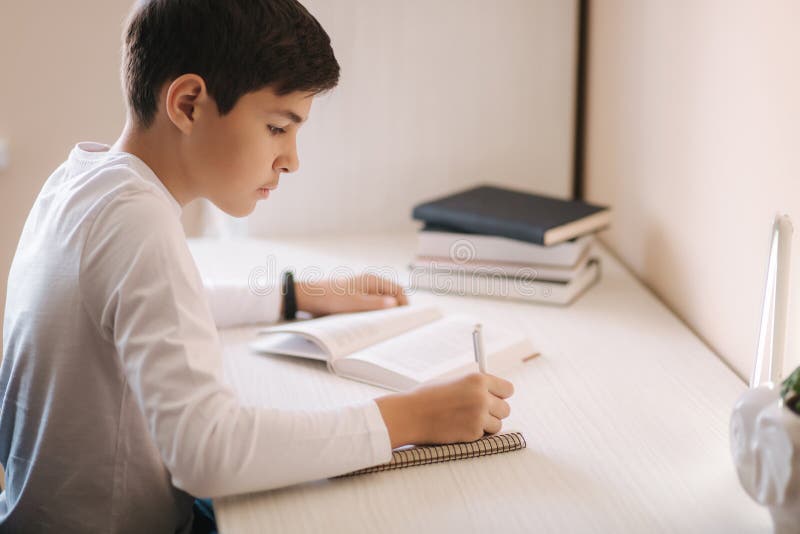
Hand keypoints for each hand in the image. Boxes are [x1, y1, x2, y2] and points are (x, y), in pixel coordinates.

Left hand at [294, 273, 407, 316]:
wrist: (310, 297)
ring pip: (381, 302)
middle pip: (391, 297)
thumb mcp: (355, 303)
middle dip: (394, 310)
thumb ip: (376, 303)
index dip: (403, 305)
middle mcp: (370, 284)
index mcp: (373, 281)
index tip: (404, 319)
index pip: (398, 291)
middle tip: (395, 326)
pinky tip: (370, 324)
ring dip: (383, 313)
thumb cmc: (331, 297)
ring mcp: (363, 290)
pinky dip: (373, 314)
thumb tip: (395, 304)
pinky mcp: (356, 298)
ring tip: (383, 326)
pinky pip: (371, 306)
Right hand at [375, 373, 514, 447]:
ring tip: (466, 420)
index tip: (495, 398)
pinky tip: (458, 427)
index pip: (507, 389)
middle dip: (494, 412)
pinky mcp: (472, 433)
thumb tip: (492, 393)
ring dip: (486, 425)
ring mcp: (478, 416)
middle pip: (506, 409)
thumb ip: (475, 387)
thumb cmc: (428, 396)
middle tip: (479, 412)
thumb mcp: (454, 382)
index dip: (500, 394)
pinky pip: (484, 436)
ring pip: (497, 424)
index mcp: (477, 380)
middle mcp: (481, 397)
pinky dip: (474, 434)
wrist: (411, 414)